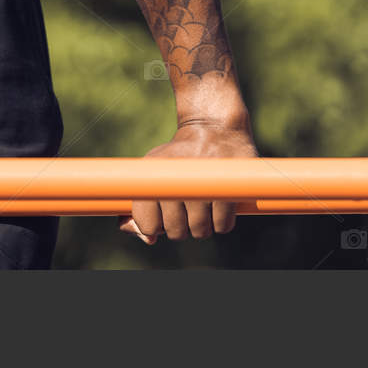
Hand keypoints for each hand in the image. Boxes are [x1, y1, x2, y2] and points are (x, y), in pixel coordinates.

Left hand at [120, 119, 257, 243]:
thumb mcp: (151, 173)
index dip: (156, 226)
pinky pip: (222, 226)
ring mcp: (201, 183)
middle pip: (176, 232)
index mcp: (153, 176)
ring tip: (204, 205)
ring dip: (204, 226)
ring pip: (200, 231)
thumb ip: (139, 210)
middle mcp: (174, 179)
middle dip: (182, 227)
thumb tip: (149, 240)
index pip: (148, 225)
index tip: (163, 213)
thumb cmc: (178, 158)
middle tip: (187, 208)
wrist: (214, 127)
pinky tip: (219, 204)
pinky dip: (223, 222)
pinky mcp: (227, 186)